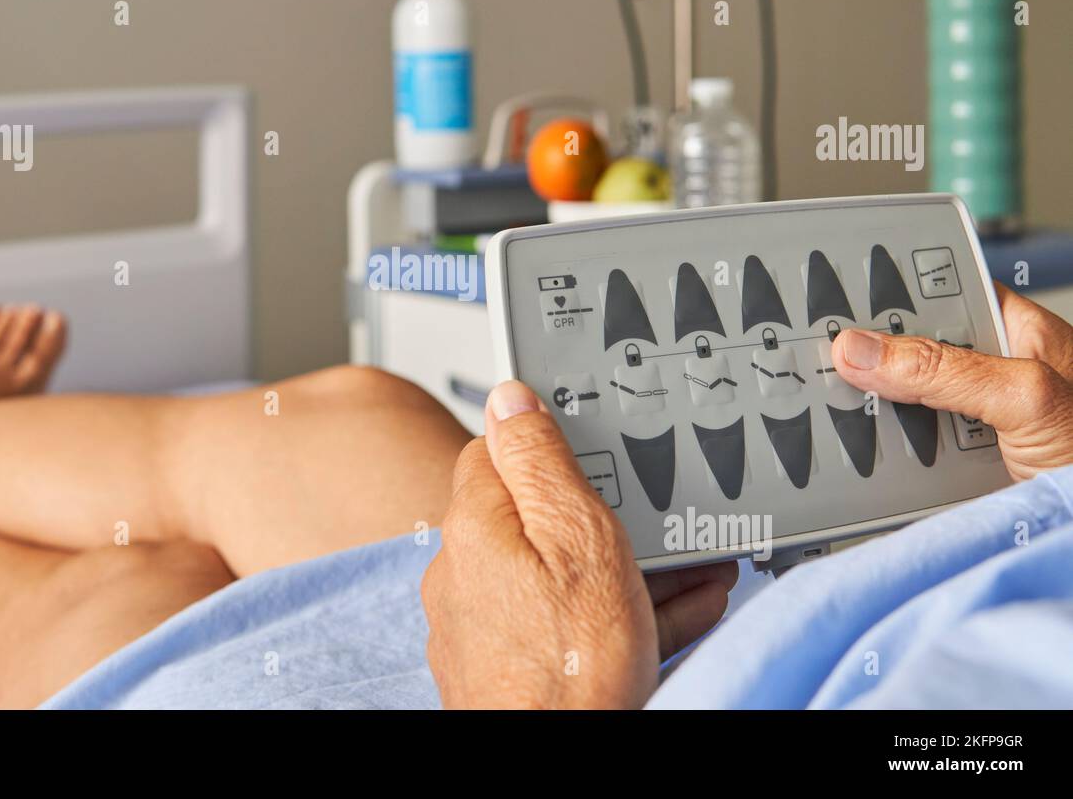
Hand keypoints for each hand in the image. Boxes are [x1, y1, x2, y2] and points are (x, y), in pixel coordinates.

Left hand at [421, 381, 737, 708]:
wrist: (556, 759)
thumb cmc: (568, 667)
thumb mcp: (576, 536)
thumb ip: (540, 460)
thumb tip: (511, 398)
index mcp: (476, 523)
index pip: (496, 449)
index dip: (552, 444)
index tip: (597, 449)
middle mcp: (465, 570)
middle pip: (534, 515)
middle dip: (604, 512)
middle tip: (661, 518)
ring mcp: (482, 621)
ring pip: (557, 572)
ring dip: (621, 564)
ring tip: (692, 566)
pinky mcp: (506, 663)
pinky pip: (563, 621)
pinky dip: (613, 612)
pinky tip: (674, 611)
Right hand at [832, 283, 1072, 478]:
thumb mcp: (1024, 397)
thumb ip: (944, 368)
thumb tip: (861, 349)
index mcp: (1011, 328)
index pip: (931, 294)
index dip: (884, 296)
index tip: (829, 307)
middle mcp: (987, 369)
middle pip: (904, 352)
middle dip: (867, 363)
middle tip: (822, 369)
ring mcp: (972, 418)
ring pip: (898, 403)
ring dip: (872, 415)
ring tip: (836, 415)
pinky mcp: (959, 463)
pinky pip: (905, 450)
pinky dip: (885, 457)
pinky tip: (866, 456)